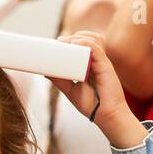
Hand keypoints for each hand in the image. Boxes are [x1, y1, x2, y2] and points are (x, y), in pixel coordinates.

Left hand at [48, 32, 146, 148]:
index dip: (71, 41)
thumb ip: (60, 80)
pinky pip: (97, 49)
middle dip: (73, 37)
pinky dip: (86, 44)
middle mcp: (97, 62)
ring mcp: (102, 63)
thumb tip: (46, 71)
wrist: (106, 116)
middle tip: (59, 41)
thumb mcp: (70, 90)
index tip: (57, 42)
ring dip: (81, 37)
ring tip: (67, 41)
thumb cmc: (91, 105)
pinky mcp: (106, 66)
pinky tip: (76, 43)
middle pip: (89, 40)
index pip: (83, 47)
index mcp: (90, 66)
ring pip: (95, 40)